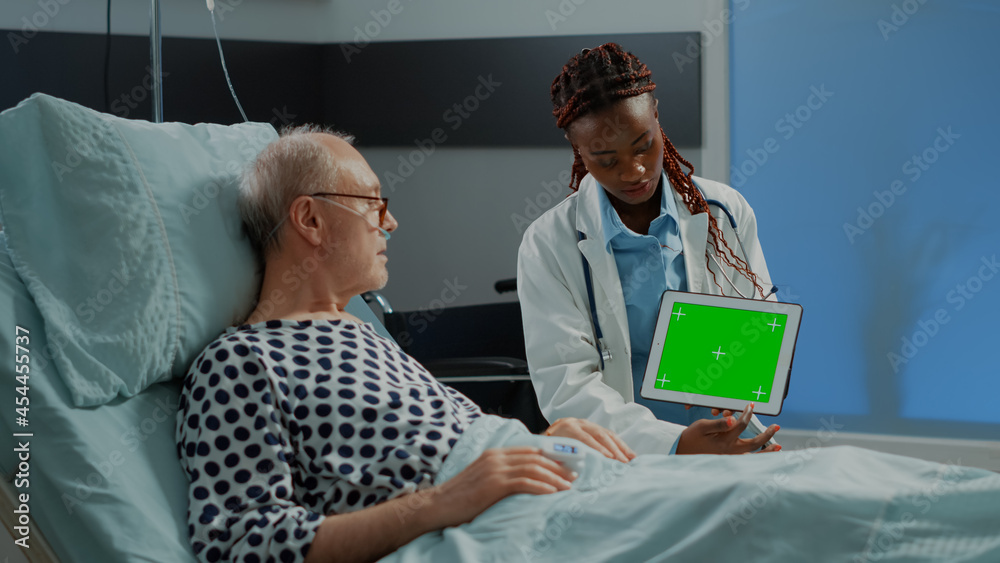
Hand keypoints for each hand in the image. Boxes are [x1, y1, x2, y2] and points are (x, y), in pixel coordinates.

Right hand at [424, 447, 575, 528]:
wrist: (438, 505)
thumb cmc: (461, 497)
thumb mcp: (483, 478)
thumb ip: (501, 474)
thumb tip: (524, 479)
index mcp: (495, 454)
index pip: (530, 450)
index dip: (551, 456)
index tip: (567, 464)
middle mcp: (496, 457)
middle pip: (535, 458)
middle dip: (558, 466)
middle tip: (575, 474)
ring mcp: (495, 469)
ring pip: (533, 468)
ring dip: (554, 477)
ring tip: (569, 485)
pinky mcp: (494, 484)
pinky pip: (524, 482)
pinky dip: (541, 486)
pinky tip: (552, 492)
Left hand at [543, 417, 635, 462]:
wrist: (549, 434)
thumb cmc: (550, 449)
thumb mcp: (552, 454)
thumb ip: (562, 461)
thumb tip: (573, 476)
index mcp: (568, 429)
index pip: (585, 438)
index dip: (597, 448)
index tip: (608, 459)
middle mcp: (580, 424)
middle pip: (600, 435)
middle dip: (613, 450)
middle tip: (623, 463)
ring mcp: (590, 425)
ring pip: (608, 434)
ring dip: (620, 448)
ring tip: (630, 461)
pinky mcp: (596, 428)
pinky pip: (611, 435)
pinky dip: (621, 446)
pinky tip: (630, 455)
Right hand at [676, 403, 780, 454]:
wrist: (682, 450)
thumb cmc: (691, 437)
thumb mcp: (702, 427)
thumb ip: (719, 424)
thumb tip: (733, 419)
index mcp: (724, 440)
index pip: (741, 425)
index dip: (747, 414)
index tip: (751, 405)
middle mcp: (730, 451)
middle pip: (754, 443)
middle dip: (767, 435)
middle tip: (777, 426)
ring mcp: (730, 457)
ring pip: (753, 456)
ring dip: (767, 451)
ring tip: (778, 447)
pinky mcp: (728, 460)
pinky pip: (748, 460)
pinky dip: (758, 458)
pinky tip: (763, 454)